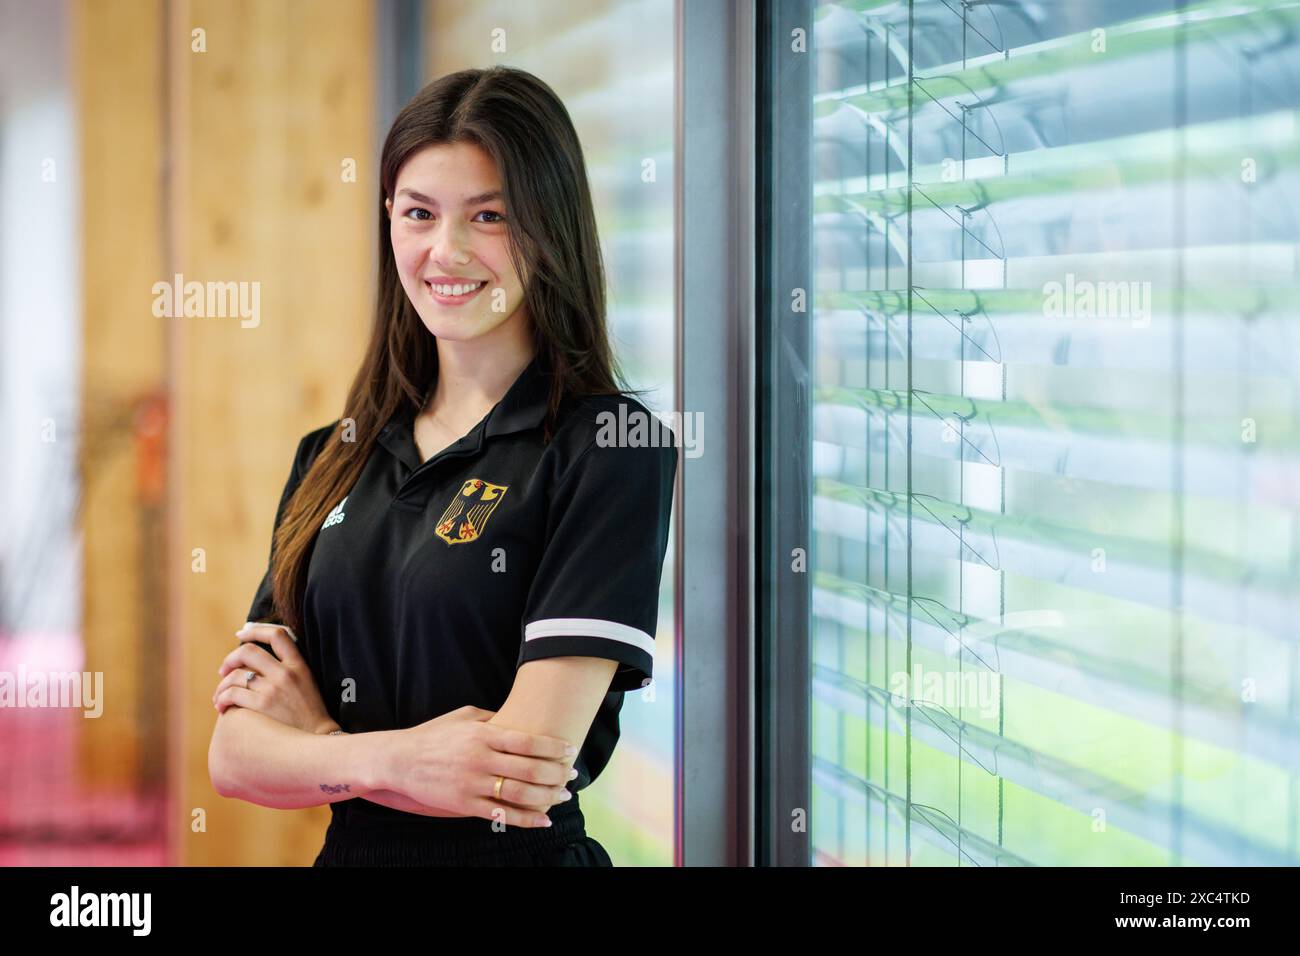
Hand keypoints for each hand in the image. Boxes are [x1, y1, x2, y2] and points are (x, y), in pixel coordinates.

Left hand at [213, 623, 336, 734]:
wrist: (315, 740)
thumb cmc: (309, 714)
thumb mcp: (306, 683)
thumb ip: (287, 669)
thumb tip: (257, 659)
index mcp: (299, 665)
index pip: (277, 635)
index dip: (255, 630)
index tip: (241, 634)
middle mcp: (285, 673)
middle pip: (248, 651)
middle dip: (229, 659)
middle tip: (223, 670)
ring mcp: (273, 689)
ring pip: (236, 675)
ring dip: (222, 685)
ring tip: (219, 697)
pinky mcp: (262, 706)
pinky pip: (232, 693)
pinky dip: (222, 699)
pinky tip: (222, 707)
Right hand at [378, 705, 576, 828]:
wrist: (399, 759)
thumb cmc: (434, 734)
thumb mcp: (463, 716)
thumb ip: (492, 718)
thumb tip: (519, 720)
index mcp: (483, 735)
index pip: (528, 741)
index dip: (554, 747)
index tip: (571, 750)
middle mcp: (481, 759)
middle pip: (530, 769)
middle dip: (557, 774)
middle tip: (573, 775)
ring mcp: (473, 783)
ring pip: (520, 794)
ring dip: (547, 797)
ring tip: (563, 796)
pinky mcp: (465, 804)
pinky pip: (502, 815)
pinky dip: (526, 820)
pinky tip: (543, 820)